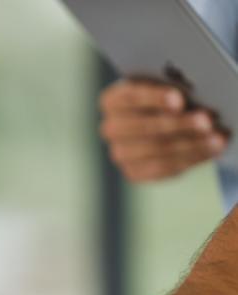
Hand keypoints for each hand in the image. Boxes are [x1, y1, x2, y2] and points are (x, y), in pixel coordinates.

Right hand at [99, 79, 227, 181]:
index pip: (130, 96)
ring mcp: (120, 153)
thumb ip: (176, 89)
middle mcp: (111, 128)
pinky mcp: (134, 172)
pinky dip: (191, 158)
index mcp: (113, 100)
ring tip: (217, 138)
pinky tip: (211, 150)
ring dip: (190, 144)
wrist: (162, 123)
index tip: (180, 100)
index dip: (155, 98)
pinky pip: (163, 168)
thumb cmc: (168, 99)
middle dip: (177, 124)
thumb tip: (197, 97)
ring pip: (156, 150)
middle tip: (206, 121)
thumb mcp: (169, 88)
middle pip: (143, 127)